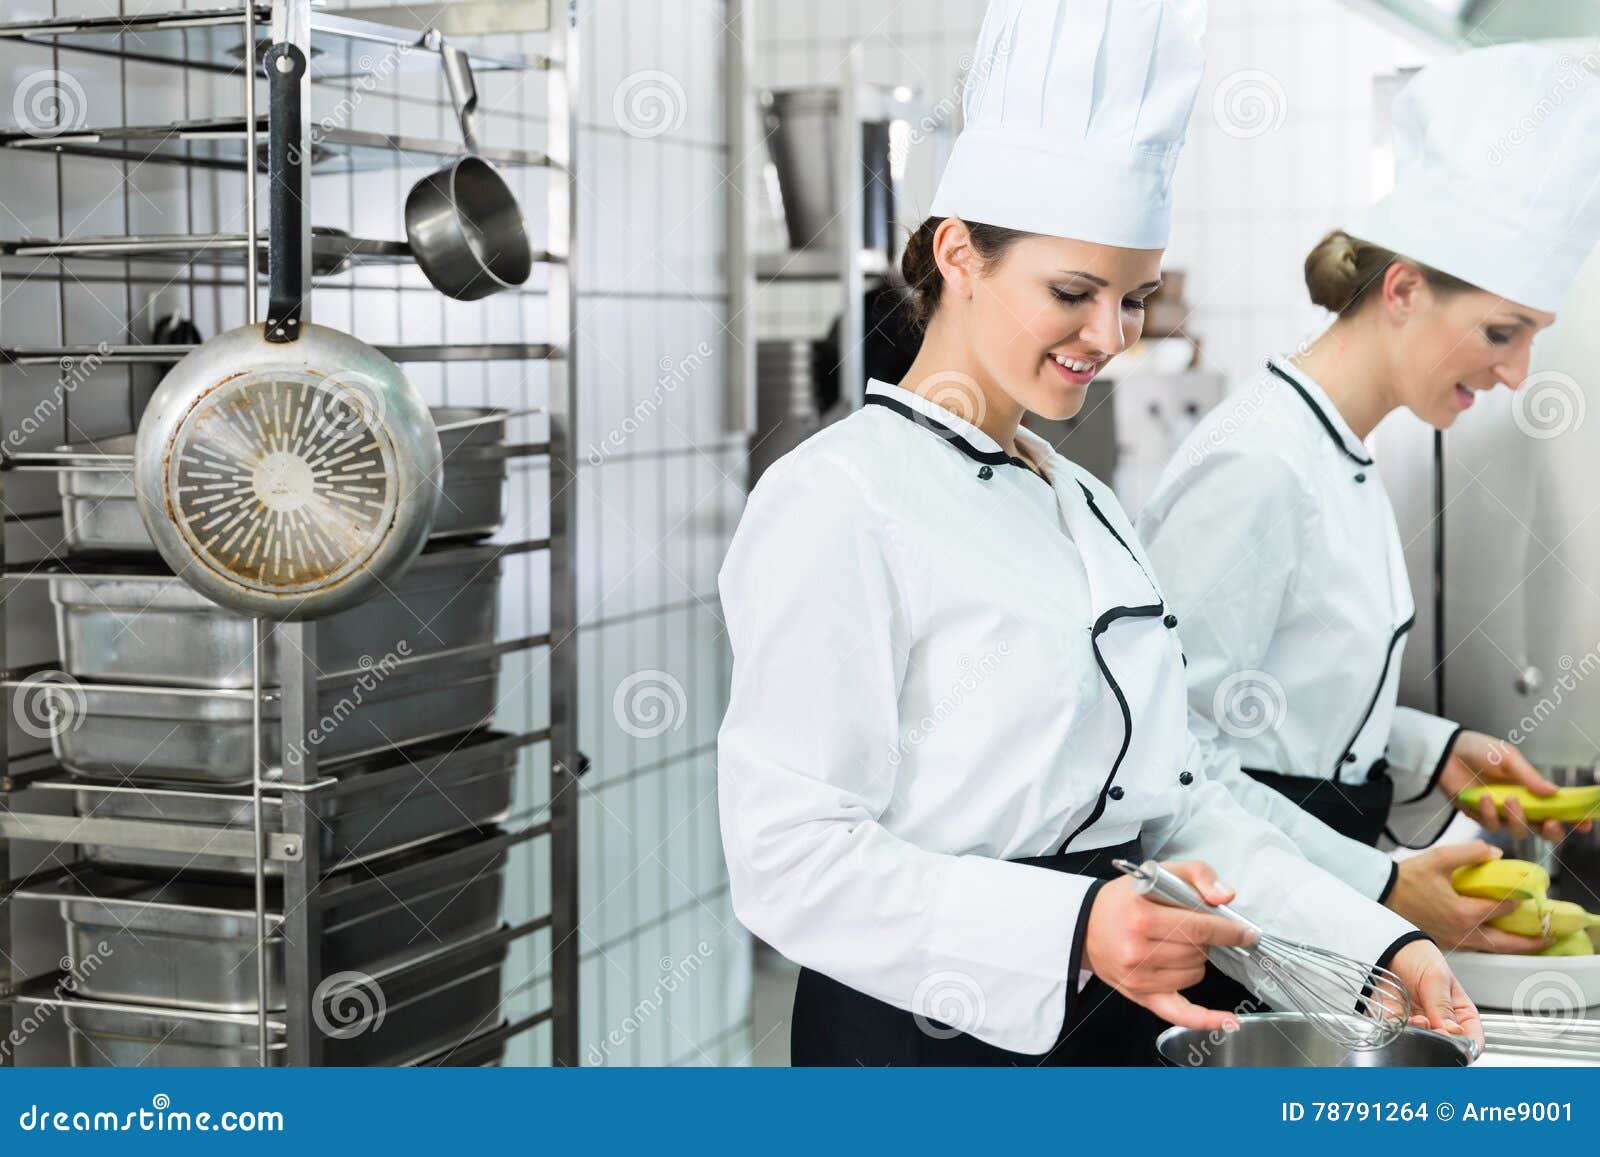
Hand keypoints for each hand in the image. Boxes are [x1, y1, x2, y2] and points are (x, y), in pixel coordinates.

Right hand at [1083, 860, 1257, 1031]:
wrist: (1086, 926)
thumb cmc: (1123, 901)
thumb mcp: (1157, 872)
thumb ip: (1196, 874)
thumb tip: (1225, 898)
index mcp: (1142, 917)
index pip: (1200, 927)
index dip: (1229, 930)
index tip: (1245, 932)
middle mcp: (1137, 950)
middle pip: (1198, 951)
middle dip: (1203, 939)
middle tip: (1187, 926)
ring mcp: (1139, 977)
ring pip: (1195, 974)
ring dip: (1195, 960)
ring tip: (1174, 945)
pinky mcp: (1141, 996)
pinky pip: (1180, 1014)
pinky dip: (1206, 1020)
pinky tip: (1228, 1021)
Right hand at [1384, 841, 1549, 952]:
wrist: (1382, 895)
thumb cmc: (1408, 879)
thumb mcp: (1439, 858)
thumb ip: (1470, 852)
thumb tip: (1495, 853)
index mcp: (1465, 912)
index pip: (1504, 908)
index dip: (1520, 900)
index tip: (1530, 893)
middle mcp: (1463, 932)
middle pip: (1507, 943)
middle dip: (1531, 941)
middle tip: (1549, 937)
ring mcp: (1455, 940)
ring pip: (1493, 949)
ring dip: (1514, 946)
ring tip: (1530, 942)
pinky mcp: (1447, 942)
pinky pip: (1478, 948)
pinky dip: (1494, 945)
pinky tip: (1497, 938)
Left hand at [1387, 939, 1483, 1049]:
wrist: (1388, 948)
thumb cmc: (1419, 957)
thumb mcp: (1436, 977)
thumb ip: (1442, 1005)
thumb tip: (1452, 1030)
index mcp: (1461, 1013)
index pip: (1473, 1038)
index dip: (1468, 1044)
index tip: (1456, 1039)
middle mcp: (1443, 1023)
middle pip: (1449, 1045)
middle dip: (1441, 1042)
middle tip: (1434, 1029)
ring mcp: (1421, 1024)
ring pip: (1424, 1043)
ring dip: (1420, 1037)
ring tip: (1417, 1020)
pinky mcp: (1398, 1022)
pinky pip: (1400, 1035)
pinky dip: (1401, 1033)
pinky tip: (1402, 1022)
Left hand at [1438, 731, 1590, 841]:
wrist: (1447, 752)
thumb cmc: (1479, 750)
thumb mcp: (1508, 758)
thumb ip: (1530, 777)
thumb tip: (1555, 792)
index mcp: (1532, 790)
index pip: (1558, 809)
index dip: (1573, 819)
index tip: (1584, 824)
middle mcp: (1520, 805)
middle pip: (1543, 830)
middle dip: (1551, 830)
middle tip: (1549, 822)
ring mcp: (1500, 813)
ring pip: (1519, 831)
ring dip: (1517, 818)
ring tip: (1508, 799)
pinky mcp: (1480, 817)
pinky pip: (1491, 825)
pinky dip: (1489, 813)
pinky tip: (1483, 798)